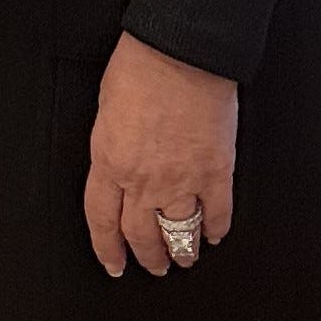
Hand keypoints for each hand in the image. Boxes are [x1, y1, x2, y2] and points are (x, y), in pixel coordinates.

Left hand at [84, 31, 237, 279]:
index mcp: (109, 162)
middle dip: (148, 256)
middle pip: (142, 234)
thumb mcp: (105, 112)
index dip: (108, 248)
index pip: (102, 221)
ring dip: (183, 251)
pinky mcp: (217, 170)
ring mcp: (183, 178)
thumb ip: (112, 148)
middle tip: (154, 267)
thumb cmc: (139, 70)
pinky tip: (215, 234)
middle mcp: (143, 179)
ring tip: (185, 259)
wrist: (182, 53)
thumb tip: (119, 167)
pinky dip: (216, 228)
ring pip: (180, 232)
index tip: (114, 263)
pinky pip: (217, 212)